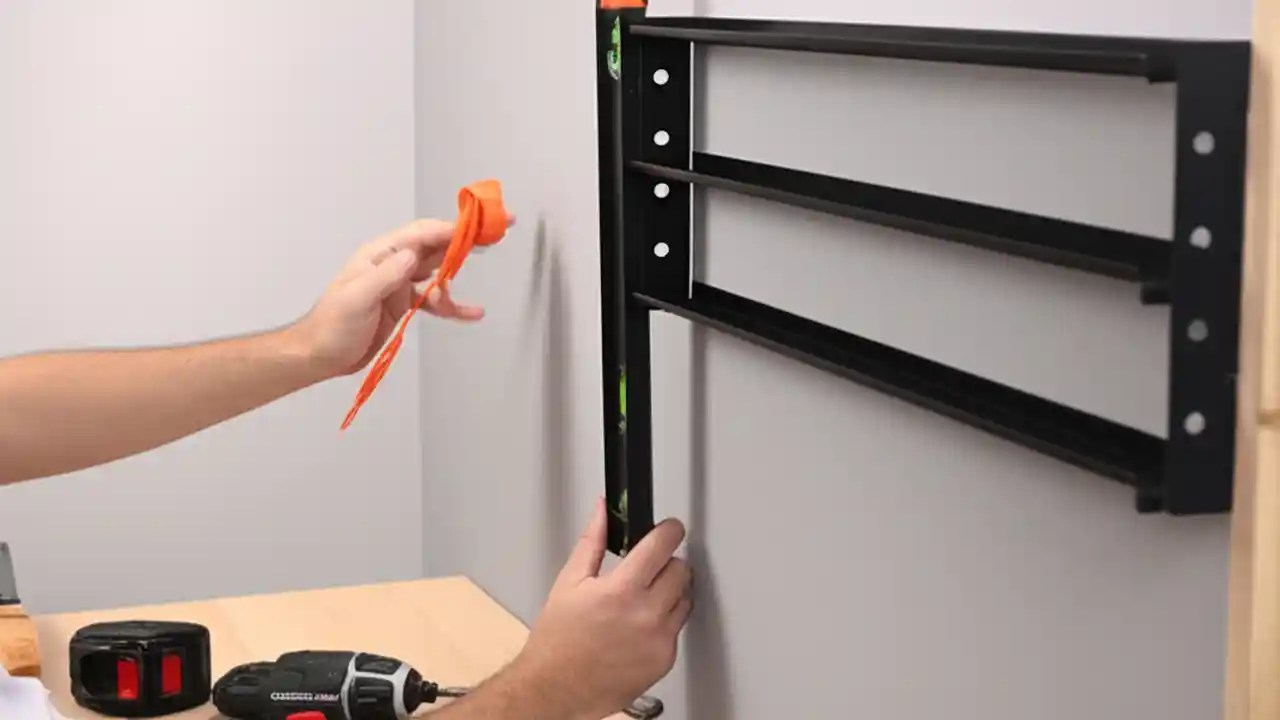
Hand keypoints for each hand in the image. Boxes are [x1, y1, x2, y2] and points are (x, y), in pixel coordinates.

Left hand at [291, 219, 499, 377]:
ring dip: (459, 276)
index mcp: (381, 255)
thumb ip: (385, 276)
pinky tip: (472, 313)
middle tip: (496, 235)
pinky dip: (453, 306)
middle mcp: (393, 264)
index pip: (423, 234)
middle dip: (465, 241)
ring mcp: (399, 284)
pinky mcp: (403, 305)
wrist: (319, 356)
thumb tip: (413, 255)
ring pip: (438, 272)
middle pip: (436, 246)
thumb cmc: (331, 326)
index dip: (453, 227)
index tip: (480, 224)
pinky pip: (434, 301)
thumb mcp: (356, 298)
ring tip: (482, 282)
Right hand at [510, 499, 692, 719]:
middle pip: (681, 570)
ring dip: (670, 592)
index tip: (670, 529)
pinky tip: (641, 626)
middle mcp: (645, 615)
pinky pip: (678, 629)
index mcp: (621, 590)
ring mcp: (659, 640)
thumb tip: (602, 512)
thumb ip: (591, 542)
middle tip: (647, 569)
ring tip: (641, 600)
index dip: (669, 530)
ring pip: (685, 599)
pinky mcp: (665, 660)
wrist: (555, 688)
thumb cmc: (558, 641)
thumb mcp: (569, 582)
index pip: (662, 545)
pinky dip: (665, 623)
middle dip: (667, 563)